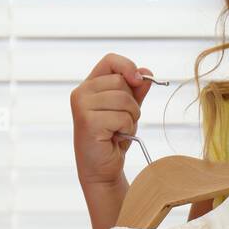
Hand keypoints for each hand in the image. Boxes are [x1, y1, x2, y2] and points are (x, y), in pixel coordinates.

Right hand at [70, 53, 153, 190]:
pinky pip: (122, 117)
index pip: (111, 60)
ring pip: (124, 99)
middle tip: (122, 120)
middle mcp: (81, 92)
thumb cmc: (112, 138)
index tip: (138, 80)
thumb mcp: (128, 109)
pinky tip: (115, 137)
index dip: (128, 67)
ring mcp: (82, 106)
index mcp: (90, 85)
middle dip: (132, 102)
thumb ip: (136, 90)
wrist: (102, 168)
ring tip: (119, 129)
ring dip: (130, 117)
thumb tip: (146, 73)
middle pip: (121, 81)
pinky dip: (126, 129)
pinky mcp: (88, 121)